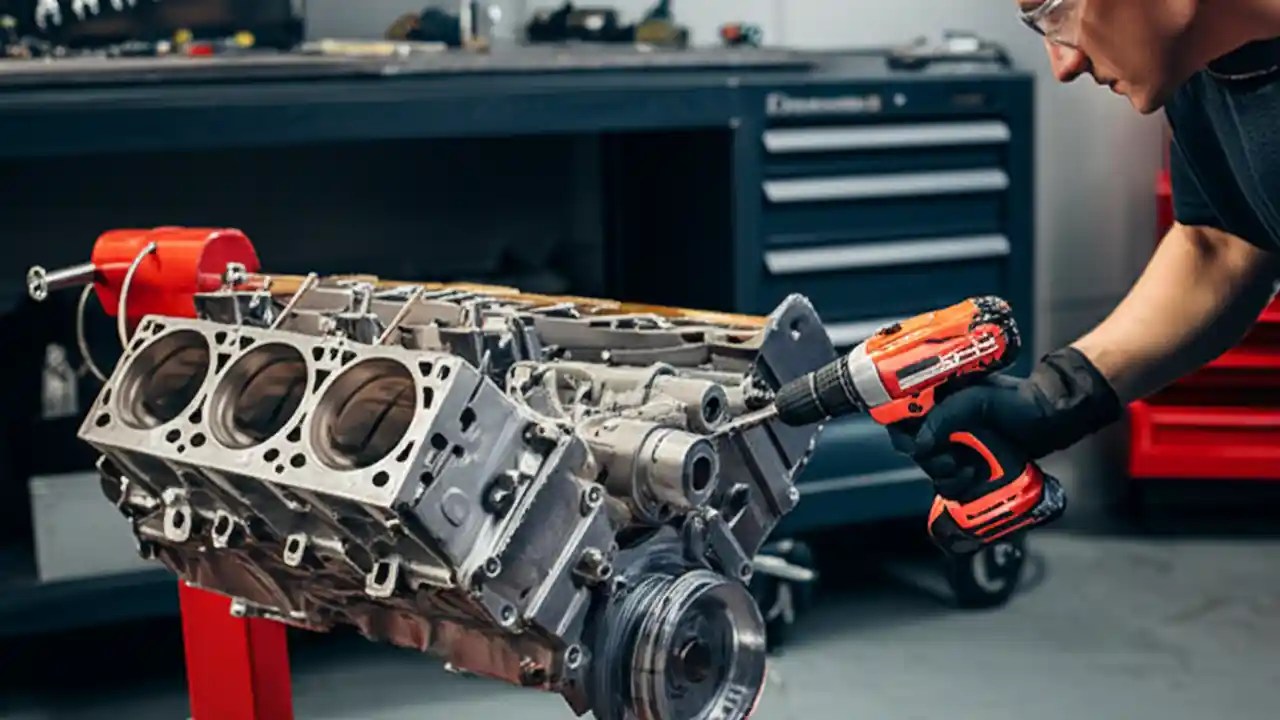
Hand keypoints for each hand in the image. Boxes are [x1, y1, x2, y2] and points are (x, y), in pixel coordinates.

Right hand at [887, 347, 1121, 499]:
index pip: (901, 419)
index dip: (905, 436)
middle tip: (953, 461)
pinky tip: (973, 480)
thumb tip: (921, 445)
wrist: (1052, 421)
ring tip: (970, 471)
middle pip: (915, 450)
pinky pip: (950, 483)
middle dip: (932, 461)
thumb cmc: (1019, 402)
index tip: (919, 448)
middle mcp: (943, 423)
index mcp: (939, 400)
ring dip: (946, 476)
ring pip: (932, 470)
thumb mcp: (978, 400)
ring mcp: (957, 445)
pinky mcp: (970, 465)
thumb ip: (945, 417)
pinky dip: (957, 487)